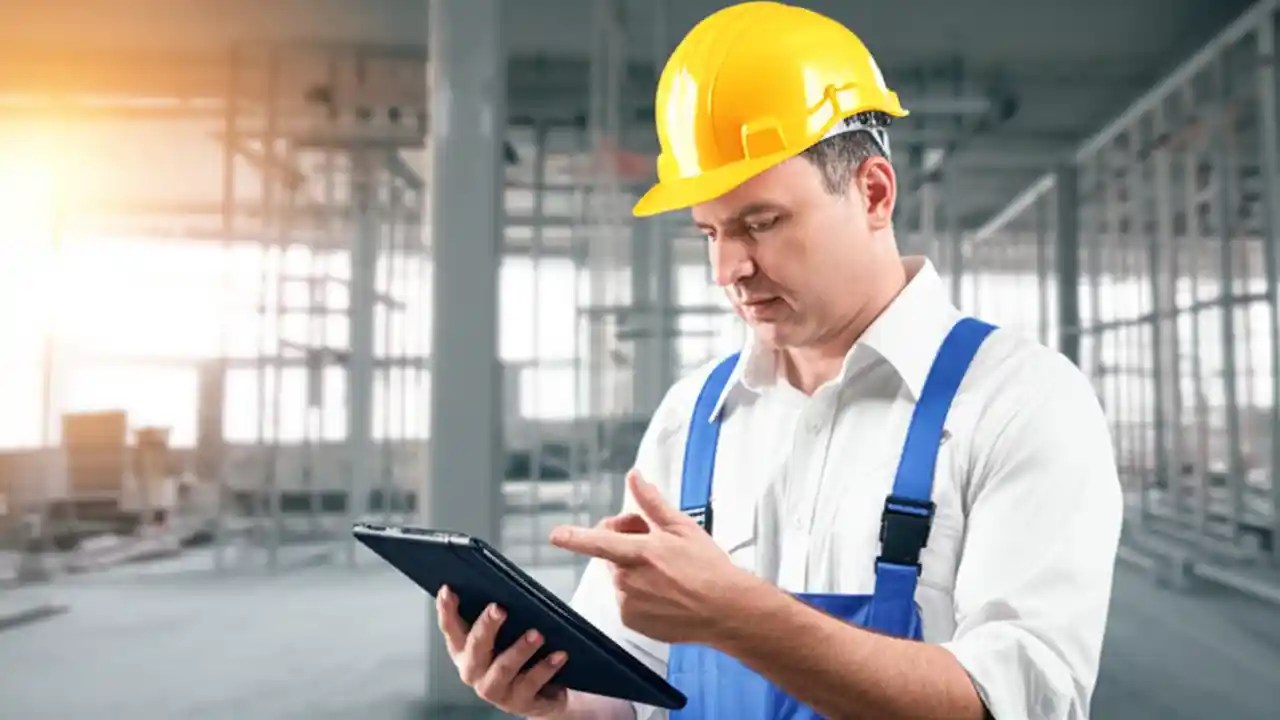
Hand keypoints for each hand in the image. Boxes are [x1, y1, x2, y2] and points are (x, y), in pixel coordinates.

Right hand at [435, 585, 567, 717]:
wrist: (544, 692)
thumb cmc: (519, 653)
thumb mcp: (506, 632)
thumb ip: (498, 613)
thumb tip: (504, 583)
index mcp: (464, 650)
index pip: (450, 628)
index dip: (446, 610)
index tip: (448, 589)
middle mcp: (473, 671)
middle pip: (475, 648)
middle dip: (486, 627)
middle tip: (500, 608)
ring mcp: (495, 689)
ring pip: (503, 668)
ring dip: (520, 649)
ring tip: (537, 634)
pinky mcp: (519, 702)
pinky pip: (532, 683)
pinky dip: (546, 667)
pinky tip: (560, 654)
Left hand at [549, 470, 760, 644]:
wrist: (726, 610)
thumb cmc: (709, 567)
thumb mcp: (682, 527)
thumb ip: (651, 502)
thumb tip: (634, 476)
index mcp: (641, 553)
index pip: (599, 542)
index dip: (575, 537)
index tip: (556, 535)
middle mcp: (629, 580)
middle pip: (610, 555)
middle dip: (625, 544)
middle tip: (654, 542)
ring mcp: (629, 604)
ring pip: (619, 578)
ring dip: (633, 570)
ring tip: (666, 572)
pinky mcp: (632, 622)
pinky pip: (626, 600)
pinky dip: (639, 594)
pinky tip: (664, 592)